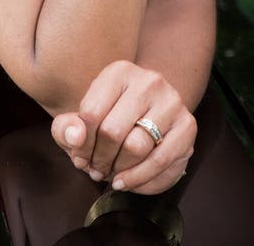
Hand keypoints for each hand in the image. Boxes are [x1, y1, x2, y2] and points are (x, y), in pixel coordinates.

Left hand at [51, 61, 195, 194]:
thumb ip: (66, 128)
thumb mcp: (81, 117)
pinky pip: (161, 162)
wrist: (150, 109)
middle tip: (95, 170)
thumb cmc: (110, 115)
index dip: (81, 144)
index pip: (91, 112)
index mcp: (119, 71)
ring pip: (137, 148)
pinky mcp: (188, 125)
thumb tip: (75, 137)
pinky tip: (127, 181)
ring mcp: (171, 101)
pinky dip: (140, 180)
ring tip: (111, 174)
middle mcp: (148, 80)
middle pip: (113, 132)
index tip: (80, 157)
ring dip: (119, 171)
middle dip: (100, 159)